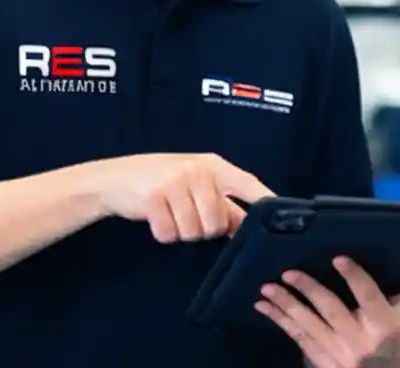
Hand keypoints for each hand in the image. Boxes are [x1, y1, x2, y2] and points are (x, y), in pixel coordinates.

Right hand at [95, 153, 272, 242]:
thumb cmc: (161, 181)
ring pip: (195, 232)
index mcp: (213, 165)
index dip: (265, 203)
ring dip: (182, 231)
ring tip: (170, 212)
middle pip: (218, 223)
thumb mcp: (195, 182)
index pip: (248, 184)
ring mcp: (175, 182)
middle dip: (203, 228)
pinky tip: (155, 217)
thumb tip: (249, 226)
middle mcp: (197, 170)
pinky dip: (162, 233)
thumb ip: (222, 201)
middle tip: (186, 213)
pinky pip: (169, 234)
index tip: (284, 220)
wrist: (115, 179)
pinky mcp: (154, 198)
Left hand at [256, 254, 399, 367]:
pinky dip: (278, 320)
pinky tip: (263, 306)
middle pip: (332, 310)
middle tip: (289, 272)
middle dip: (309, 290)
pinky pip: (296, 337)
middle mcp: (360, 341)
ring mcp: (337, 353)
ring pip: (308, 325)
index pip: (368, 297)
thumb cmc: (396, 342)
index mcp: (385, 326)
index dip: (354, 278)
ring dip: (285, 305)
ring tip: (267, 288)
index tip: (339, 258)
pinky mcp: (319, 360)